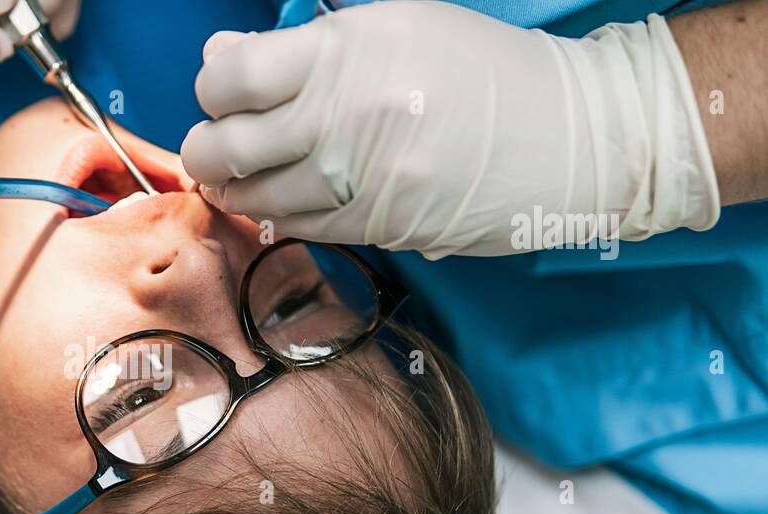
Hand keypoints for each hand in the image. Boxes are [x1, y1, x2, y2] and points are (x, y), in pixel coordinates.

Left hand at [181, 1, 719, 258]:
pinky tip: (276, 200)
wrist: (568, 136)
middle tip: (212, 144)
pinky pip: (296, 227)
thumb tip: (222, 55)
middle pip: (226, 146)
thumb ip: (303, 47)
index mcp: (343, 53)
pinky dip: (274, 215)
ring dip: (231, 190)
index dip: (212, 86)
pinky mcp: (373, 227)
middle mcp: (340, 119)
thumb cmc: (481, 70)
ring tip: (234, 177)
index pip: (231, 77)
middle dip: (205, 148)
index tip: (222, 89)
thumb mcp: (396, 27)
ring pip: (254, 198)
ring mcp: (354, 181)